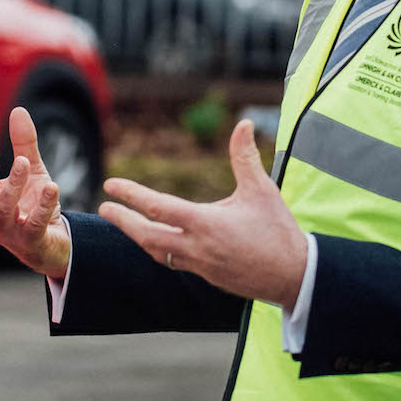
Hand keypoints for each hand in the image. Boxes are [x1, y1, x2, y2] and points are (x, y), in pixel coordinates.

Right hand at [0, 106, 71, 278]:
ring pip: (3, 209)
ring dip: (13, 185)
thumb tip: (18, 110)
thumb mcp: (31, 170)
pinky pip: (34, 224)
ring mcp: (8, 231)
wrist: (51, 243)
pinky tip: (52, 187)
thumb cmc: (32, 205)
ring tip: (24, 162)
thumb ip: (23, 144)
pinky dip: (43, 206)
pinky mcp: (30, 241)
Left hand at [97, 119, 307, 305]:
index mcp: (206, 224)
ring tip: (125, 223)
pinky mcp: (207, 277)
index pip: (157, 207)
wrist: (296, 277)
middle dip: (123, 221)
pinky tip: (157, 242)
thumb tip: (242, 123)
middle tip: (104, 208)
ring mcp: (200, 265)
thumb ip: (245, 157)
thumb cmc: (279, 231)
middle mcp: (196, 247)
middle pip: (147, 236)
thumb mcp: (262, 190)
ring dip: (139, 237)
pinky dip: (159, 250)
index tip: (110, 185)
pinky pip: (174, 262)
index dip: (131, 195)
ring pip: (157, 252)